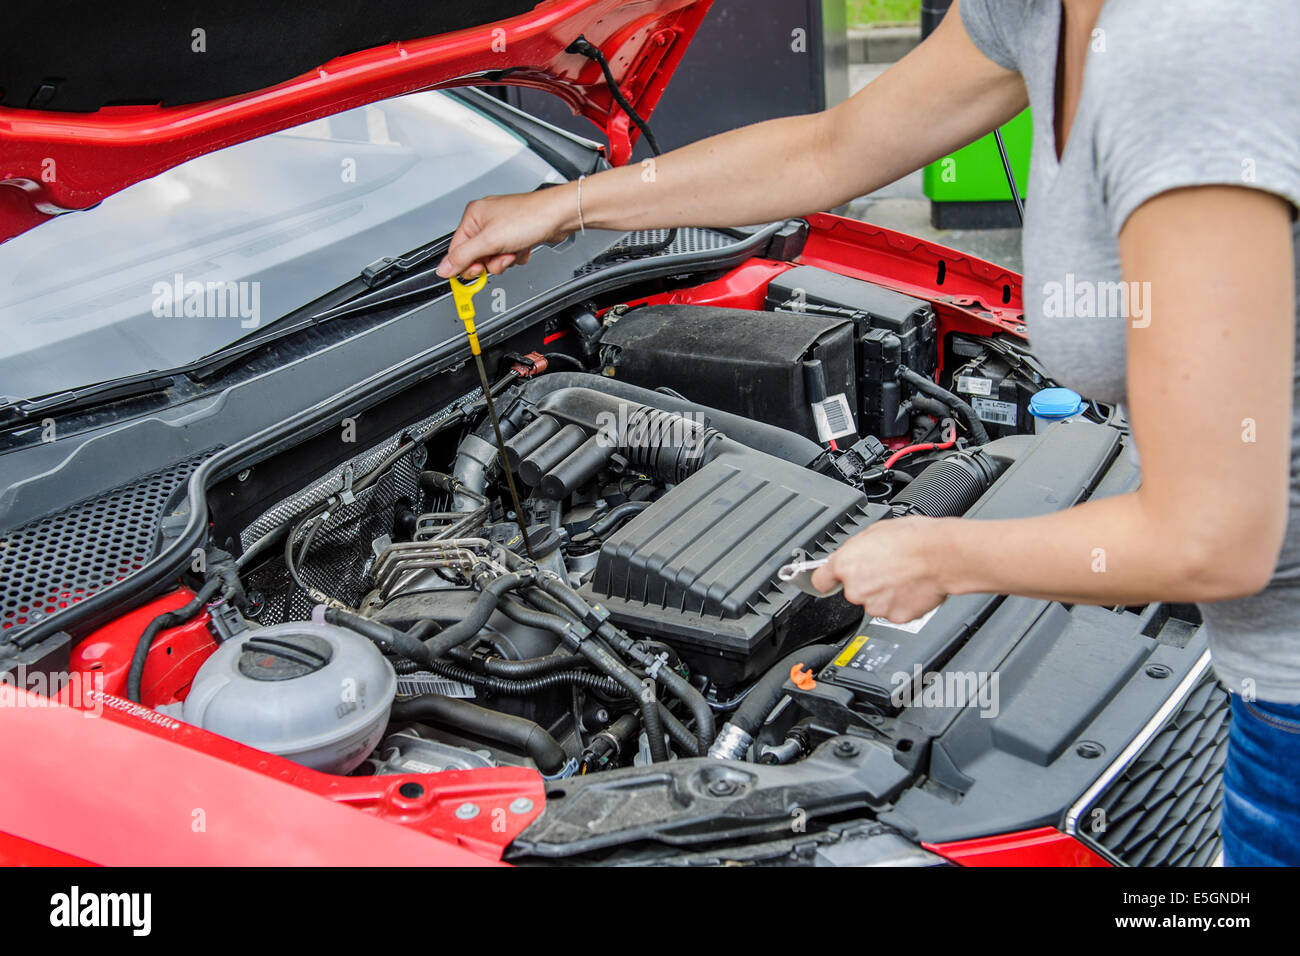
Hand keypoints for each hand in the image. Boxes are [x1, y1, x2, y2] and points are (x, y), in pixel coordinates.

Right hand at [436, 185, 576, 279]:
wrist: (559, 216)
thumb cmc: (529, 217)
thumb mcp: (489, 241)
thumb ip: (463, 256)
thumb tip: (443, 269)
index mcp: (473, 216)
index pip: (457, 249)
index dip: (466, 265)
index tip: (474, 276)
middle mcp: (485, 220)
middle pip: (476, 256)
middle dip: (490, 262)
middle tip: (500, 257)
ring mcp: (502, 228)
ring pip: (493, 258)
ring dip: (504, 260)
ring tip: (514, 250)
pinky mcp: (516, 235)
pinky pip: (508, 255)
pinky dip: (516, 256)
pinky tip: (523, 247)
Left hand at [810, 517, 949, 623]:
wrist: (942, 555)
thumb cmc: (914, 539)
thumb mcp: (876, 530)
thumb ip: (856, 548)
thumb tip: (853, 554)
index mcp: (846, 564)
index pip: (820, 581)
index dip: (828, 580)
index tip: (831, 581)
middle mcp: (856, 588)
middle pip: (853, 591)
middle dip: (867, 582)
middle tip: (887, 568)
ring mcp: (875, 606)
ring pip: (875, 602)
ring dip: (885, 593)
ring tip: (903, 575)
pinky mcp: (895, 617)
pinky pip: (894, 611)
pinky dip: (902, 602)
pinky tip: (912, 586)